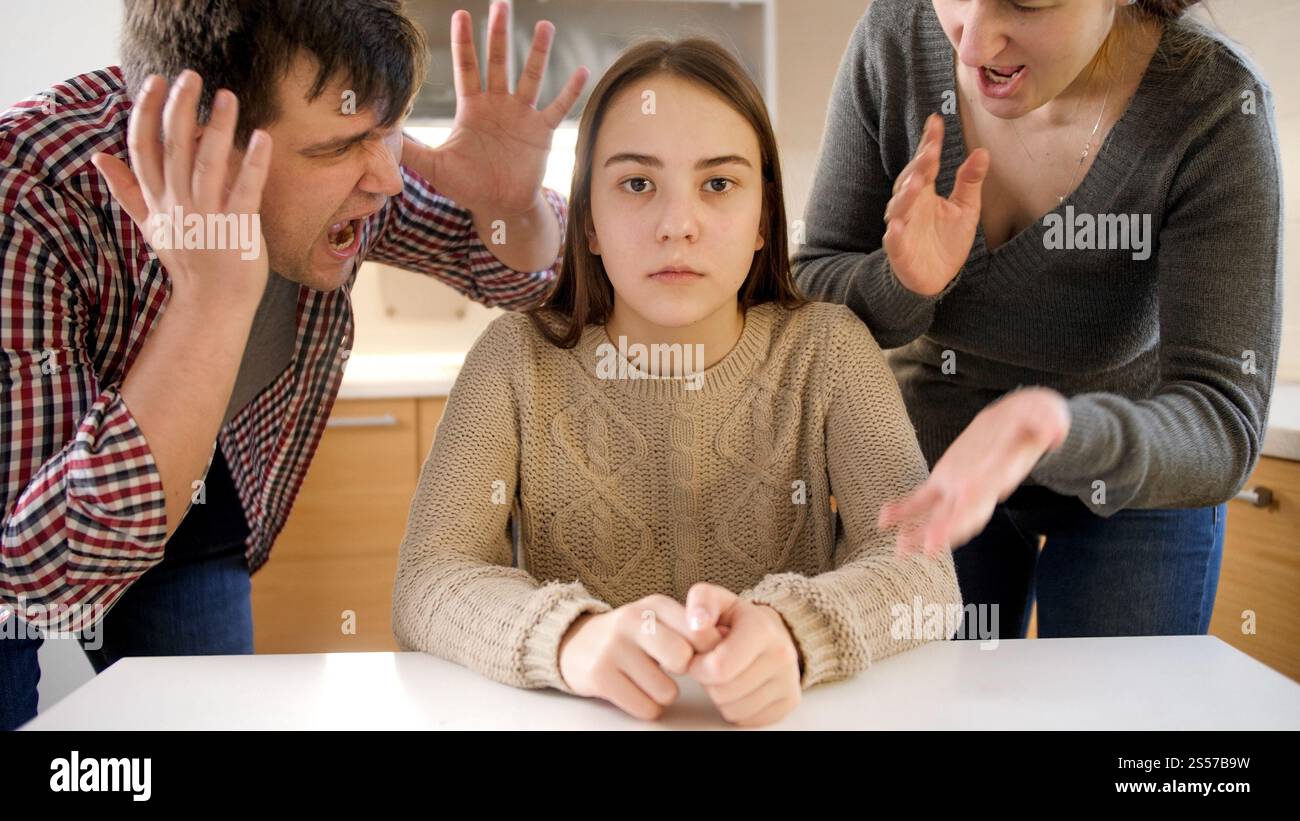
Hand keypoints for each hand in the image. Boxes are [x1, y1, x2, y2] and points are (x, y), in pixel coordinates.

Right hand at [91, 70, 270, 309]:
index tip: (153, 82)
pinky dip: (253, 162)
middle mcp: (178, 205)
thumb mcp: (151, 226)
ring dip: (217, 128)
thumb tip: (98, 158)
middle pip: (172, 148)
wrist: (213, 307)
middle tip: (190, 76)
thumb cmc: (188, 263)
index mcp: (157, 201)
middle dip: (179, 109)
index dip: (145, 113)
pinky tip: (261, 136)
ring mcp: (208, 217)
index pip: (142, 148)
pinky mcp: (238, 228)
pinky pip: (245, 190)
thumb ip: (127, 190)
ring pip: (207, 164)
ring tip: (227, 97)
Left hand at [401, 1, 587, 218]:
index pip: (466, 67)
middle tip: (502, 3)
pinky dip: (570, 91)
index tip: (461, 15)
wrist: (499, 205)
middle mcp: (497, 105)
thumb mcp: (436, 167)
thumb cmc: (467, 185)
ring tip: (544, 25)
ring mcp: (521, 115)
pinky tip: (580, 70)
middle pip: (497, 62)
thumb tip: (380, 136)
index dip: (464, 42)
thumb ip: (411, 149)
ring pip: (530, 77)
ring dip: (537, 53)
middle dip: (498, 34)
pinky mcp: (540, 131)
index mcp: (472, 108)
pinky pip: (557, 107)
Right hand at [558, 594, 724, 720]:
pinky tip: (634, 690)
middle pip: (683, 659)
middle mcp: (633, 619)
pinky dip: (646, 706)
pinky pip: (645, 707)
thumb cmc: (634, 637)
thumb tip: (729, 644)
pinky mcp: (599, 675)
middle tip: (672, 669)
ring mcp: (613, 647)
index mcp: (656, 604)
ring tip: (649, 680)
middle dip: (685, 672)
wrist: (579, 645)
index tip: (699, 657)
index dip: (708, 653)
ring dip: (664, 694)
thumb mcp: (661, 621)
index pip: (701, 631)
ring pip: (666, 691)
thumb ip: (693, 629)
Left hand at [683, 583, 801, 726]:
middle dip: (708, 682)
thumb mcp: (718, 601)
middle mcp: (782, 656)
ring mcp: (789, 681)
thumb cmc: (737, 621)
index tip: (698, 657)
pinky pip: (747, 720)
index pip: (718, 668)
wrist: (772, 632)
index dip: (698, 667)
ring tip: (727, 675)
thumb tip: (696, 624)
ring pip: (734, 710)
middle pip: (723, 692)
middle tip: (713, 665)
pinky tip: (740, 687)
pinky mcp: (789, 702)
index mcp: (762, 628)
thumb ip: (701, 601)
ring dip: (721, 697)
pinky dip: (736, 708)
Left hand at [878, 387, 1070, 556]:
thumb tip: (1055, 429)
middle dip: (944, 532)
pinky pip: (922, 499)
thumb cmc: (1036, 419)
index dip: (968, 512)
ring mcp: (960, 486)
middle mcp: (979, 488)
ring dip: (918, 531)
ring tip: (899, 549)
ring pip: (937, 515)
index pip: (984, 498)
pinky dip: (904, 510)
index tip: (949, 525)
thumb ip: (1048, 424)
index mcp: (1000, 475)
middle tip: (925, 549)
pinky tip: (884, 520)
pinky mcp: (945, 478)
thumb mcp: (1045, 416)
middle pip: (961, 515)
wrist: (1022, 422)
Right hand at [882, 112, 988, 296]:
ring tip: (917, 182)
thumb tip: (983, 152)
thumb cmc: (947, 241)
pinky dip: (894, 233)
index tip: (936, 121)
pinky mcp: (900, 251)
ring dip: (905, 194)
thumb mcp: (965, 208)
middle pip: (910, 180)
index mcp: (925, 192)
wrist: (936, 278)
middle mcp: (911, 205)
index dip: (929, 142)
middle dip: (919, 165)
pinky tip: (896, 226)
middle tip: (931, 150)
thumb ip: (969, 182)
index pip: (925, 162)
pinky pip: (894, 241)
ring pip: (899, 207)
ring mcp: (903, 227)